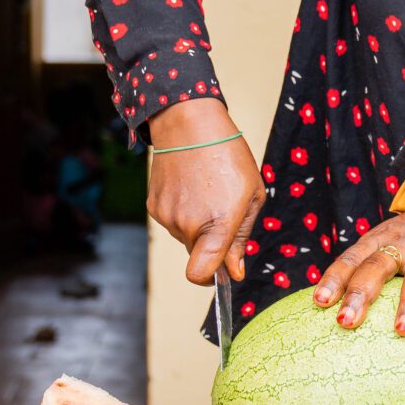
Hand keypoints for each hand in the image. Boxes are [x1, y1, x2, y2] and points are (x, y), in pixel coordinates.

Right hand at [146, 100, 260, 284]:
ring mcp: (166, 216)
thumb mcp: (251, 195)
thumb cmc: (228, 156)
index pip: (200, 274)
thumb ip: (241, 238)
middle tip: (223, 208)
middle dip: (212, 242)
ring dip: (198, 224)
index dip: (212, 280)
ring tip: (207, 191)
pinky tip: (191, 187)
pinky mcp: (153, 206)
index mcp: (217, 223)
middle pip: (199, 254)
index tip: (223, 272)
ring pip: (186, 237)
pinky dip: (183, 212)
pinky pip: (172, 222)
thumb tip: (234, 272)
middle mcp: (187, 225)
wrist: (189, 124)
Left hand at [312, 196, 404, 337]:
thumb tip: (329, 316)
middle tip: (346, 322)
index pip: (351, 258)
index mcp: (380, 241)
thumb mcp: (385, 244)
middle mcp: (404, 245)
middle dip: (361, 293)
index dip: (334, 279)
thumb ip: (364, 270)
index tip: (320, 303)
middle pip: (378, 266)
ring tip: (403, 331)